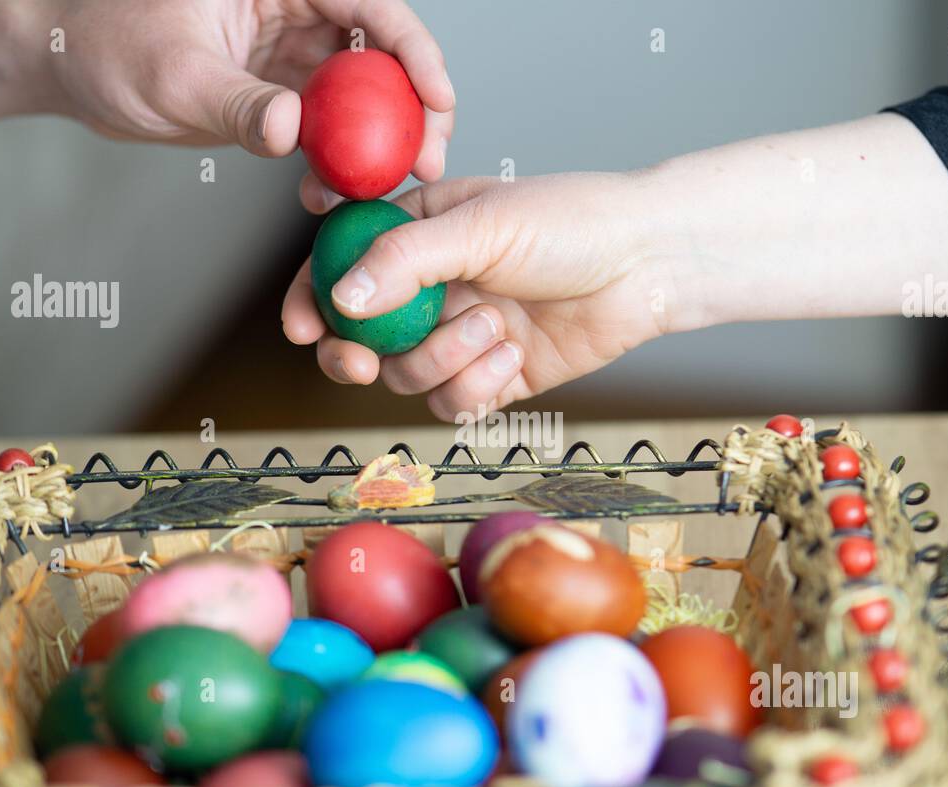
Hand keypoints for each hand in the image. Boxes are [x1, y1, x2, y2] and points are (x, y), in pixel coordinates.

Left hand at [45, 0, 453, 184]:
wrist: (76, 70)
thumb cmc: (109, 43)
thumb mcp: (175, 74)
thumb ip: (238, 103)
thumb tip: (292, 131)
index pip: (368, 4)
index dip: (413, 49)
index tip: (438, 97)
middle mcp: (296, 10)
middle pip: (381, 52)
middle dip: (415, 105)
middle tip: (431, 158)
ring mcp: (291, 55)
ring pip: (362, 96)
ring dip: (381, 142)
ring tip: (390, 186)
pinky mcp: (281, 95)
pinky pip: (327, 130)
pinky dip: (337, 162)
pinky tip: (331, 194)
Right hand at [281, 169, 697, 419]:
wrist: (647, 266)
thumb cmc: (572, 223)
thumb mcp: (481, 224)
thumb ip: (405, 260)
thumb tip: (341, 297)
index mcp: (418, 236)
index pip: (341, 267)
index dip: (312, 298)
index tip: (301, 326)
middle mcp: (432, 289)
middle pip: (359, 337)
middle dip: (355, 355)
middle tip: (362, 364)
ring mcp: (461, 335)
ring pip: (407, 375)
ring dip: (444, 359)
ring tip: (495, 326)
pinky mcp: (494, 378)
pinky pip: (454, 402)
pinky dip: (478, 385)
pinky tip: (514, 355)